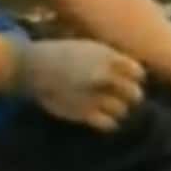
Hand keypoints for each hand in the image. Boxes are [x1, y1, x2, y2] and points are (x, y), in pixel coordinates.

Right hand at [14, 38, 145, 131]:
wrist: (31, 66)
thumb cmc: (60, 53)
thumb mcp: (88, 46)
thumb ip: (109, 57)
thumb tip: (129, 69)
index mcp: (106, 57)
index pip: (138, 72)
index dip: (136, 77)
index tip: (130, 79)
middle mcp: (103, 76)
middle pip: (135, 94)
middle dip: (131, 96)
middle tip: (124, 96)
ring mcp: (94, 96)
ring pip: (123, 110)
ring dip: (120, 110)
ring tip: (111, 107)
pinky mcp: (83, 113)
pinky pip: (109, 123)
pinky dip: (109, 122)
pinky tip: (103, 117)